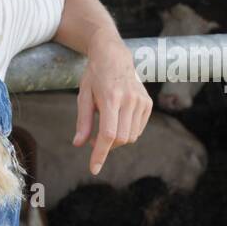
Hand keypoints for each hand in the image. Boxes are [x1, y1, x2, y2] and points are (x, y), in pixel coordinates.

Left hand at [73, 30, 152, 175]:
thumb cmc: (95, 76)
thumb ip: (83, 122)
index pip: (108, 134)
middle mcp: (129, 100)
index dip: (100, 154)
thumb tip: (79, 144)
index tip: (94, 168)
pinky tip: (118, 119)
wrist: (114, 56)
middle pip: (120, 138)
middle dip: (107, 146)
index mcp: (111, 98)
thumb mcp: (83, 96)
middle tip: (94, 139)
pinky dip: (127, 132)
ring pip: (131, 137)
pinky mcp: (147, 103)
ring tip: (106, 125)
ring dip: (117, 139)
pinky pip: (138, 129)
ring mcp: (141, 101)